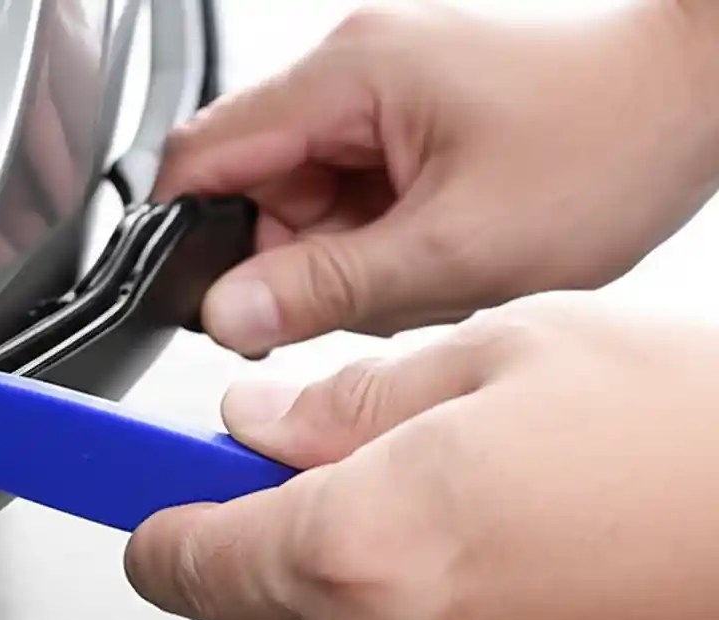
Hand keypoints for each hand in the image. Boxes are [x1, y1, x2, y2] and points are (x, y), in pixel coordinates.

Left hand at [125, 297, 718, 619]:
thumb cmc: (686, 444)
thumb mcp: (502, 357)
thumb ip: (348, 401)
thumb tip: (258, 422)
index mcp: (359, 547)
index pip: (180, 559)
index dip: (155, 518)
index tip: (146, 498)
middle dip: (235, 578)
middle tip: (288, 507)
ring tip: (383, 544)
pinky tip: (442, 590)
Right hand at [153, 1, 718, 357]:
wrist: (694, 96)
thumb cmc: (608, 142)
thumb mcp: (457, 247)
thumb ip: (328, 288)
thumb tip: (229, 314)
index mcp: (348, 77)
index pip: (204, 152)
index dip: (186, 233)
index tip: (203, 298)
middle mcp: (354, 68)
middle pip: (256, 183)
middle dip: (294, 254)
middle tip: (366, 292)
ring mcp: (382, 88)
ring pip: (305, 195)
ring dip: (344, 250)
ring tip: (425, 263)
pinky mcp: (409, 111)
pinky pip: (353, 188)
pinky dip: (380, 234)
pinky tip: (436, 244)